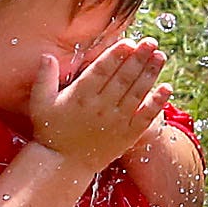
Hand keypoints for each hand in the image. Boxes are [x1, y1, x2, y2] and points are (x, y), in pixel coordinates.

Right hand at [27, 36, 167, 175]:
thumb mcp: (40, 103)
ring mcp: (117, 121)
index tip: (128, 42)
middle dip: (138, 58)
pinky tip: (167, 88)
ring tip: (160, 56)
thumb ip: (44, 78)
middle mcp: (100, 107)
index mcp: (79, 96)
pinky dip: (158, 102)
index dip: (116, 55)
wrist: (64, 164)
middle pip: (123, 78)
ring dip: (150, 73)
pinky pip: (146, 116)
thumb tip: (47, 55)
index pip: (101, 71)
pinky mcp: (128, 134)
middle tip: (151, 42)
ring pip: (137, 93)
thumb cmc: (51, 130)